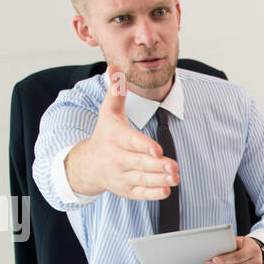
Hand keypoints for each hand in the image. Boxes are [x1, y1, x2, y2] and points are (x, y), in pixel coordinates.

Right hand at [65, 66, 179, 199]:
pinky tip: (165, 191)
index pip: (131, 142)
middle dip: (157, 166)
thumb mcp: (108, 112)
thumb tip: (115, 69)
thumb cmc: (105, 135)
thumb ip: (115, 92)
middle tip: (174, 167)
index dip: (144, 146)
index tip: (157, 150)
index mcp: (116, 138)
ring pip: (142, 179)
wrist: (88, 164)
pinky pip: (140, 193)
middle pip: (140, 163)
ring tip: (175, 178)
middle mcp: (117, 158)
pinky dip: (152, 194)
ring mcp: (121, 176)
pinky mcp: (126, 189)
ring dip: (159, 180)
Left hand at [205, 236, 262, 263]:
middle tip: (210, 263)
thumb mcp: (239, 241)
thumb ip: (230, 244)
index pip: (237, 257)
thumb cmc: (246, 246)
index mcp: (253, 251)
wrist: (255, 253)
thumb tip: (216, 249)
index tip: (214, 259)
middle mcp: (256, 263)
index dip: (224, 259)